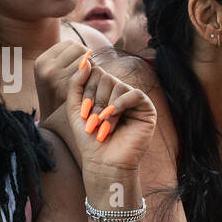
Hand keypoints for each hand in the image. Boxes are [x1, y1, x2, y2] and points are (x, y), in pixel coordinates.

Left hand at [67, 49, 155, 172]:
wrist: (103, 162)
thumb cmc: (89, 138)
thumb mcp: (75, 108)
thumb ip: (76, 83)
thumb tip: (86, 59)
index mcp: (104, 91)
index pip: (94, 73)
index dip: (87, 91)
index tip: (83, 113)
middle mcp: (119, 92)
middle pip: (105, 77)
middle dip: (96, 100)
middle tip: (93, 122)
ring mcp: (133, 100)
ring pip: (117, 85)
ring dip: (105, 107)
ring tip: (102, 126)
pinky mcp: (146, 109)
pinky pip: (134, 94)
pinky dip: (120, 103)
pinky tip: (112, 116)